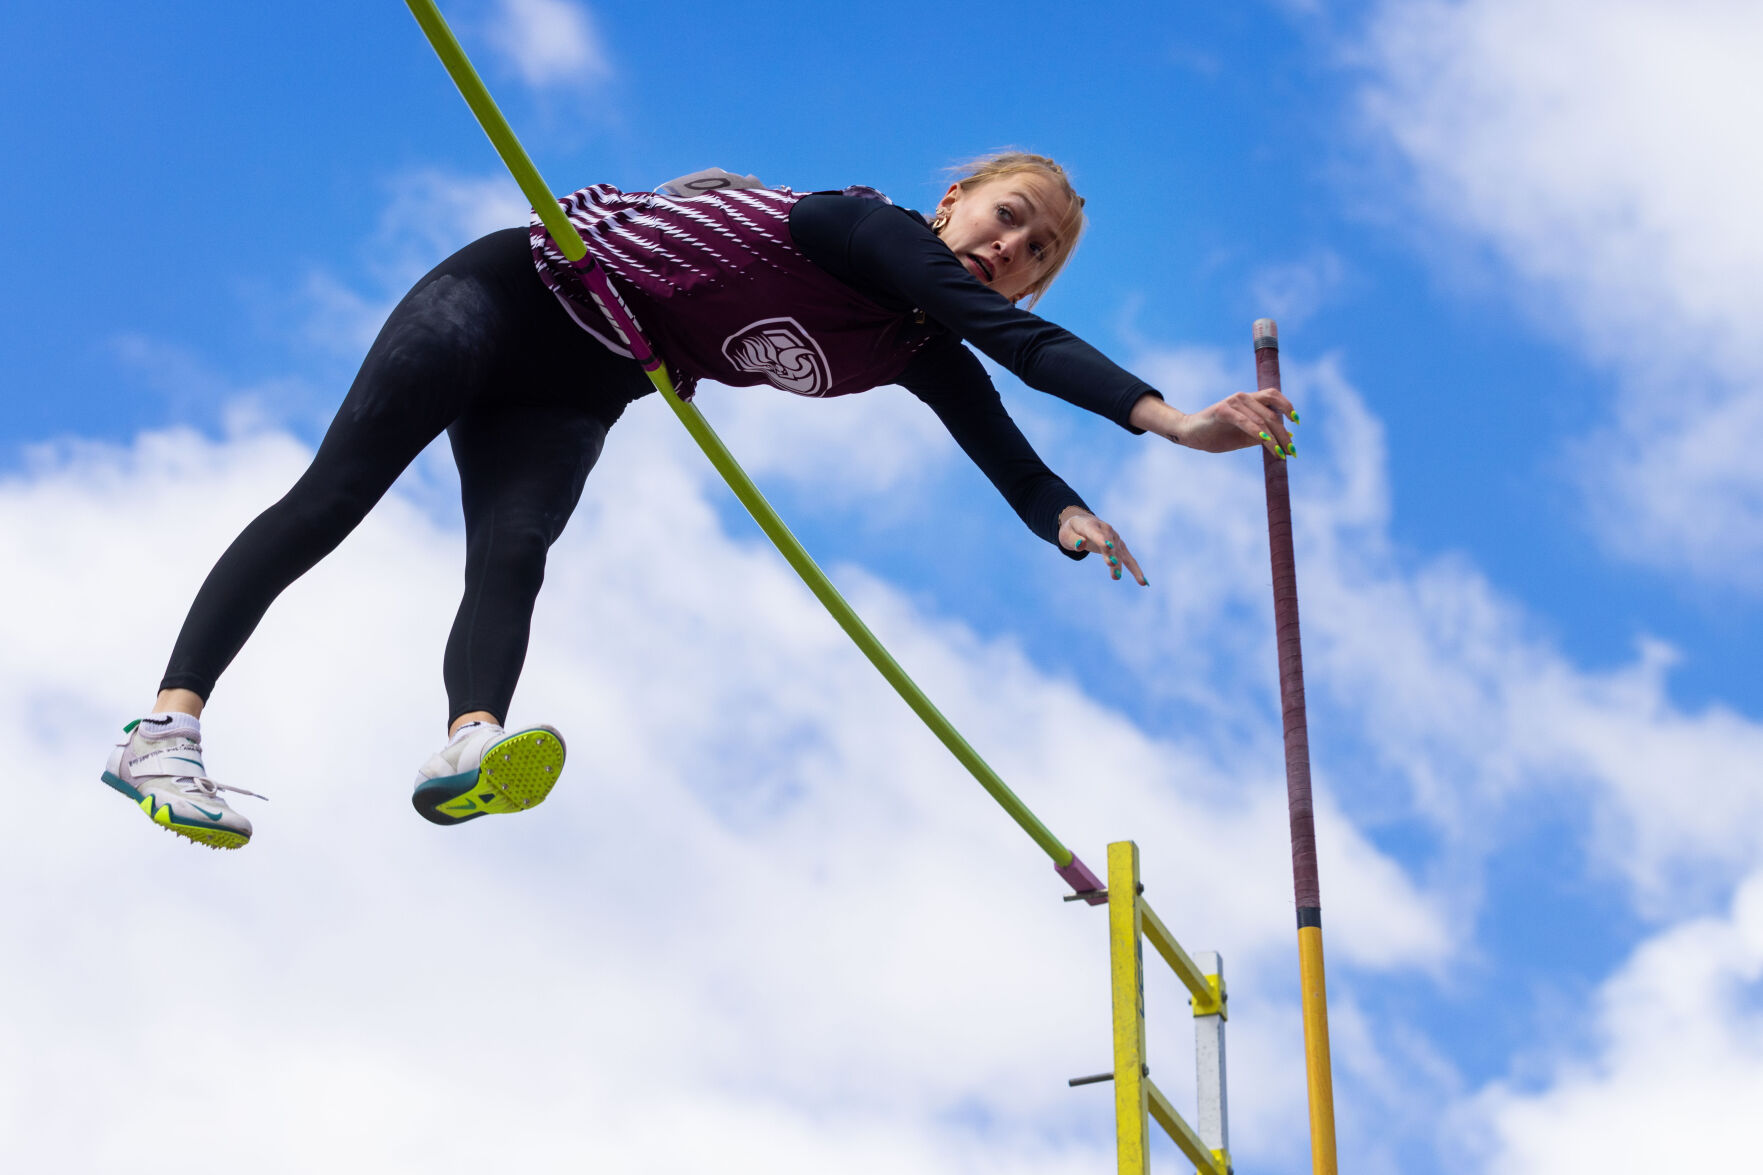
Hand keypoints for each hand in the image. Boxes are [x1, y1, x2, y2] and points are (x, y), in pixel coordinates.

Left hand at [1058, 508, 1146, 584]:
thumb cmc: (1072, 531)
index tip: (1106, 546)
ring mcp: (1115, 538)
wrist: (1083, 523)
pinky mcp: (1120, 547)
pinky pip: (1129, 560)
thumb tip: (1081, 545)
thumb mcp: (1067, 534)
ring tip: (1116, 577)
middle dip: (1110, 554)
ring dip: (1119, 565)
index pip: (1096, 532)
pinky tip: (1143, 582)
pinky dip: (1136, 570)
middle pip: (1109, 543)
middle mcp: (1106, 530)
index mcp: (1090, 525)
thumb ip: (1074, 540)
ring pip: (1119, 553)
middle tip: (1110, 563)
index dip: (1102, 539)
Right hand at [1161, 387, 1297, 458]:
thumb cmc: (1216, 435)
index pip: (1274, 397)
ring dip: (1274, 439)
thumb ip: (1262, 435)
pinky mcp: (1223, 411)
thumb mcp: (1243, 437)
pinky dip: (1258, 432)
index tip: (1297, 423)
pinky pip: (1246, 422)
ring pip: (1262, 420)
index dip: (1288, 407)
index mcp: (1248, 400)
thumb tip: (1286, 438)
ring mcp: (1233, 402)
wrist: (1189, 435)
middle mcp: (1242, 397)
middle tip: (1291, 452)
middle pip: (1271, 414)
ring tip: (1280, 453)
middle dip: (1283, 435)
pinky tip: (1266, 442)